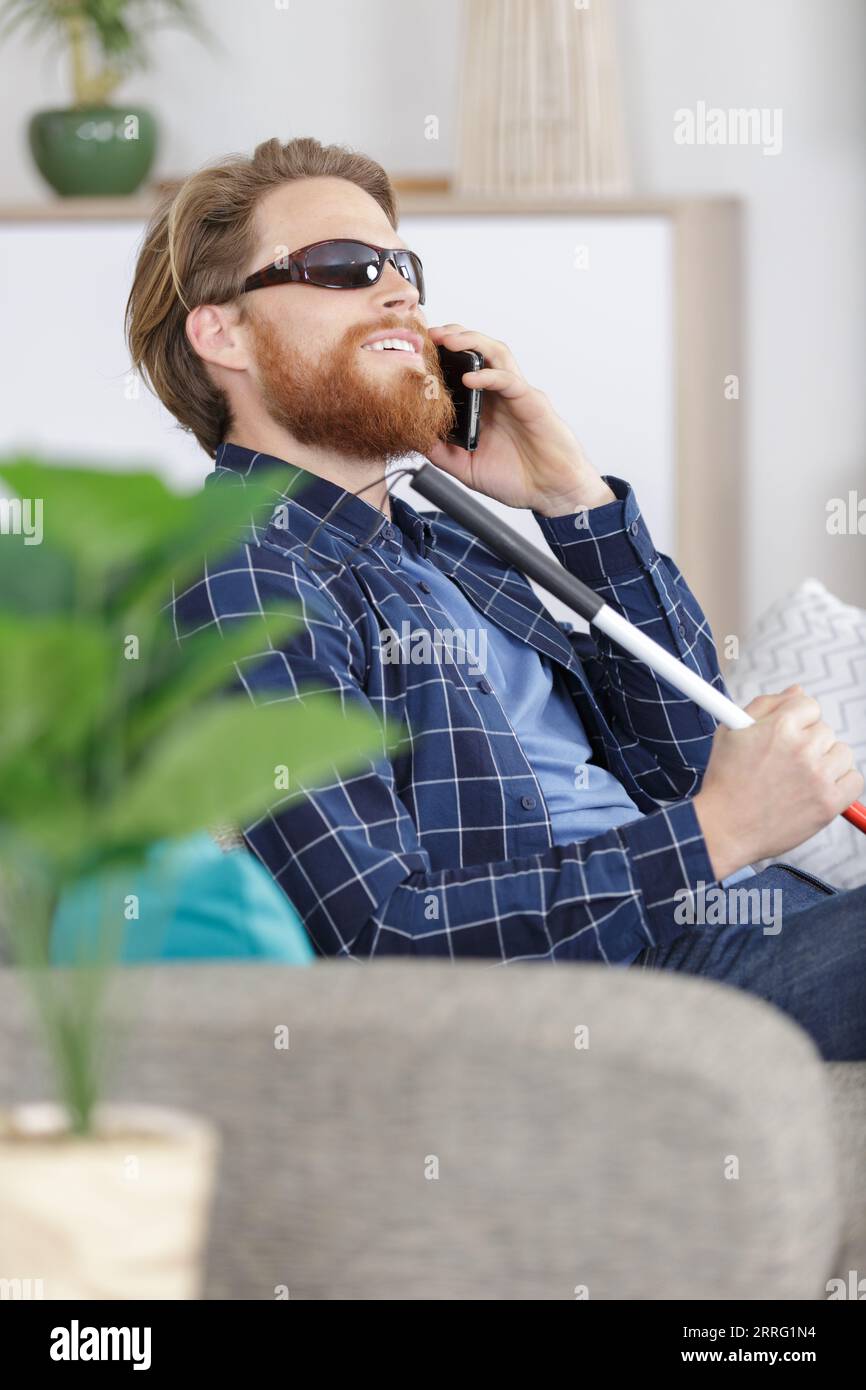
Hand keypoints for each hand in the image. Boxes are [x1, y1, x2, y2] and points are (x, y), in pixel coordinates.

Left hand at [425, 324, 614, 514]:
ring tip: (448, 341)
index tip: (417, 349)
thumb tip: (414, 438)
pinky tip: (470, 378)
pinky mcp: (532, 403)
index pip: (462, 366)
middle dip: (454, 336)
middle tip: (430, 334)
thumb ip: (441, 452)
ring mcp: (517, 395)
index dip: (441, 354)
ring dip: (472, 342)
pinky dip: (489, 375)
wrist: (550, 492)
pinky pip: (510, 381)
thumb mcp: (465, 467)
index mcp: (484, 405)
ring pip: (497, 354)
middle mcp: (500, 394)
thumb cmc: (516, 478)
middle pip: (479, 350)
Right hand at [693, 685, 863, 879]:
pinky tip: (818, 790)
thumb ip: (766, 704)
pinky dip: (842, 784)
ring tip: (800, 779)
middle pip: (825, 730)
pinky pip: (855, 780)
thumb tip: (797, 691)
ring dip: (826, 762)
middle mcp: (802, 747)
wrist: (723, 828)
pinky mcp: (829, 803)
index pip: (809, 705)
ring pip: (842, 753)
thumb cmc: (724, 781)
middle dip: (808, 743)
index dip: (797, 720)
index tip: (787, 736)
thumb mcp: (731, 732)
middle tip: (786, 763)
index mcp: (779, 726)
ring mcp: (818, 776)